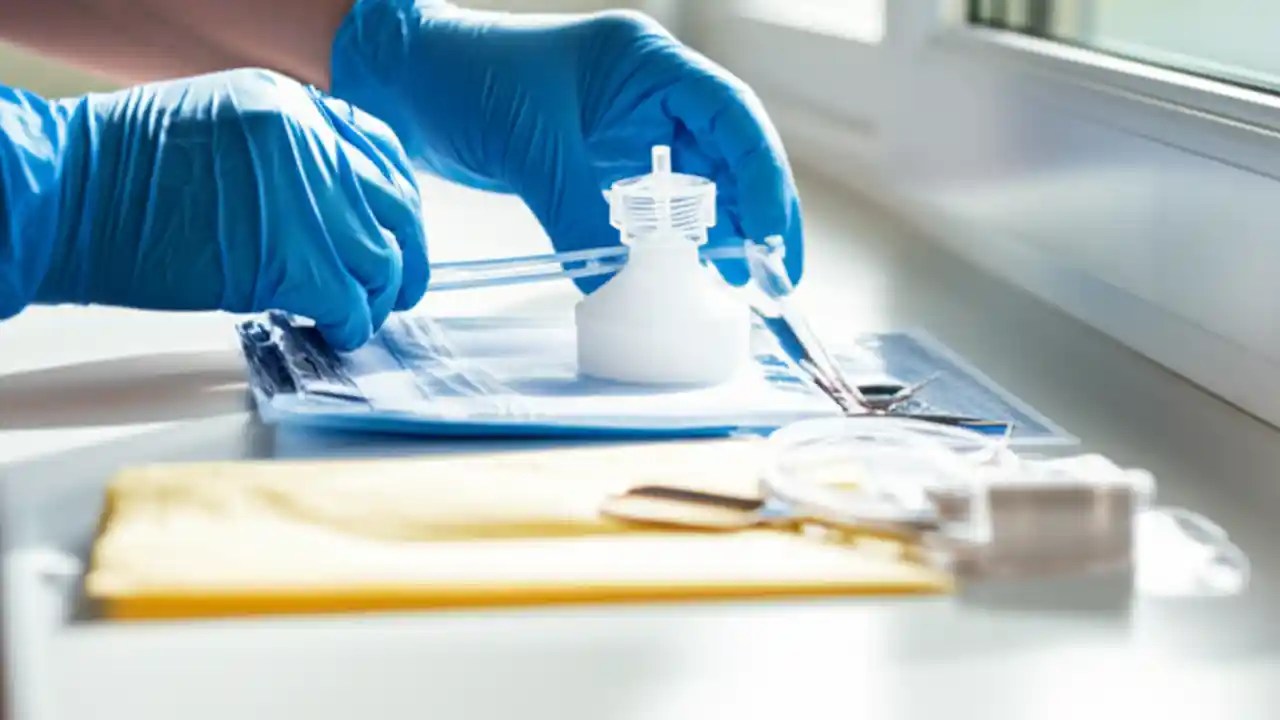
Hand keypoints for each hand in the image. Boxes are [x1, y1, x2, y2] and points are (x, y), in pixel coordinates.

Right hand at [34, 68, 427, 349]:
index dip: (398, 201)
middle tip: (396, 288)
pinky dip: (350, 327)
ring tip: (356, 316)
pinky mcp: (295, 261)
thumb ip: (283, 156)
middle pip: (397, 209)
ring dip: (375, 299)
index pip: (381, 154)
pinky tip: (334, 333)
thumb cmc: (121, 173)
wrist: (70, 194)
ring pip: (382, 262)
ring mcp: (309, 202)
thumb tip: (324, 207)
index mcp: (294, 108)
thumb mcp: (220, 128)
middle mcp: (313, 146)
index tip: (397, 228)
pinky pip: (351, 305)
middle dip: (404, 256)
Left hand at [331, 1, 802, 287]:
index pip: (731, 118)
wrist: (404, 81)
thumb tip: (625, 285)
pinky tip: (679, 272)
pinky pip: (650, 204)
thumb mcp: (533, 149)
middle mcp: (647, 94)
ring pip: (693, 182)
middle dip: (753, 214)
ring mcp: (625, 128)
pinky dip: (666, 238)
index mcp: (646, 66)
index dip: (763, 179)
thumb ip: (583, 215)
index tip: (774, 240)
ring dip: (715, 231)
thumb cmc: (465, 80)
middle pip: (725, 154)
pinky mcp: (599, 160)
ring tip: (733, 283)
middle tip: (769, 277)